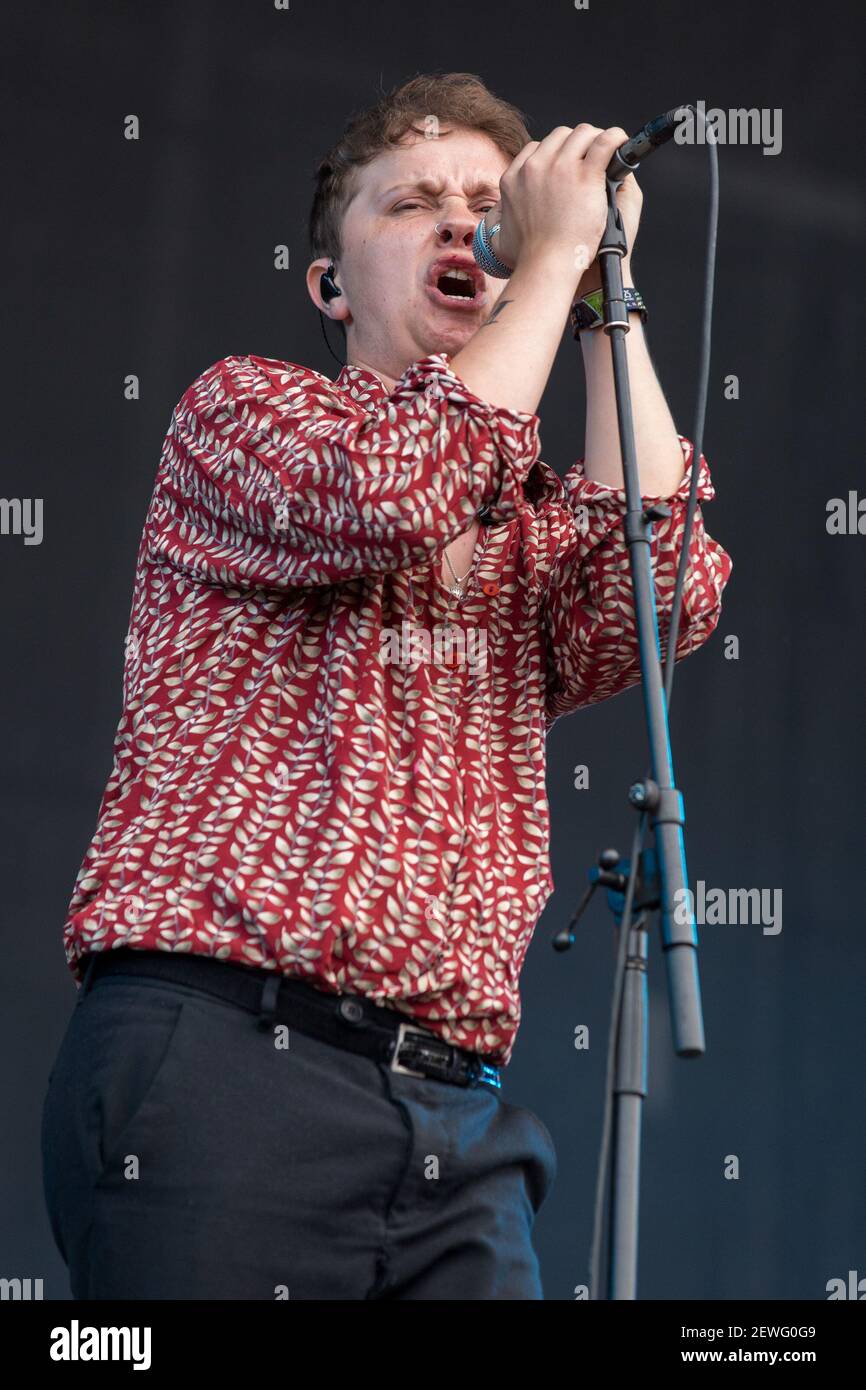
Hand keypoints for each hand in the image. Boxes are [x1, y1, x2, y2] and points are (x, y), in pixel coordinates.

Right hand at [485, 124, 635, 289]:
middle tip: (589, 160)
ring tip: (606, 154)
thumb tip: (500, 219)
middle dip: (577, 144)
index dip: (555, 155)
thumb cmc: (530, 259)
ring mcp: (561, 168)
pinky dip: (616, 139)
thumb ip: (502, 219)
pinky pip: (605, 142)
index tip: (565, 166)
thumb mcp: (502, 235)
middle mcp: (535, 166)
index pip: (537, 149)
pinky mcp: (585, 175)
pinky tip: (620, 144)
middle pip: (561, 136)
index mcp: (514, 178)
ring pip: (583, 134)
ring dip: (596, 140)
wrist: (547, 266)